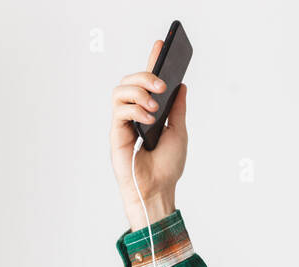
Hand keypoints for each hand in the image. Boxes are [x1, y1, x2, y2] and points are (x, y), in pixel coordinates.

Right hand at [110, 39, 187, 229]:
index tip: (160, 44)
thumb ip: (178, 109)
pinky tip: (149, 119)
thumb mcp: (179, 133)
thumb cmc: (167, 167)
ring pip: (120, 91)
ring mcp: (123, 123)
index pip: (147, 82)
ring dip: (139, 92)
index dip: (151, 61)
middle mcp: (133, 114)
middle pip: (130, 81)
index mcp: (149, 112)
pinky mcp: (116, 133)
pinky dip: (135, 110)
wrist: (159, 190)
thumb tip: (182, 86)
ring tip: (155, 106)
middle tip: (162, 84)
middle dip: (145, 76)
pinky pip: (119, 110)